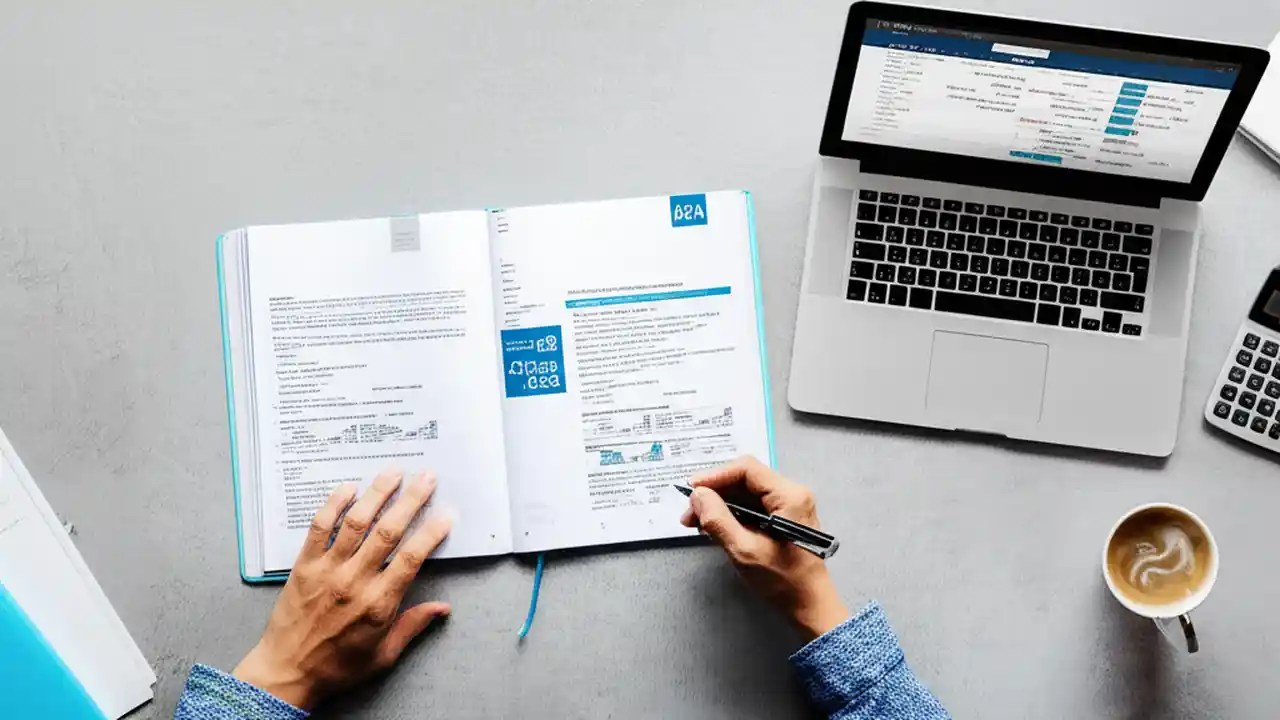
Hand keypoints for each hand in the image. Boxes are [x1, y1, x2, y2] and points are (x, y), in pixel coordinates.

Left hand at [233, 470, 451, 709]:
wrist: (287, 672)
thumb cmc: (337, 667)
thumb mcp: (384, 655)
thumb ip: (413, 626)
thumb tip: (443, 608)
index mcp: (379, 604)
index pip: (412, 558)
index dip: (431, 533)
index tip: (446, 514)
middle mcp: (354, 581)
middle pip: (388, 531)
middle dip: (411, 500)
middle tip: (426, 478)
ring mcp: (327, 570)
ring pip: (356, 522)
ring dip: (377, 494)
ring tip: (393, 472)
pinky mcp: (304, 566)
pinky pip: (319, 528)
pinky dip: (333, 504)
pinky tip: (348, 488)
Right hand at [680, 456, 848, 639]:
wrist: (810, 605)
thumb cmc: (783, 581)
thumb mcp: (745, 551)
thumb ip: (718, 520)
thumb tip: (697, 495)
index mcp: (789, 496)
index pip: (746, 469)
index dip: (715, 475)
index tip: (691, 489)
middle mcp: (792, 493)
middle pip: (744, 479)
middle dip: (714, 493)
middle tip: (689, 513)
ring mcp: (788, 504)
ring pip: (745, 492)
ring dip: (719, 504)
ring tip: (696, 522)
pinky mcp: (783, 516)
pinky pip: (752, 505)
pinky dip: (730, 513)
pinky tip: (714, 526)